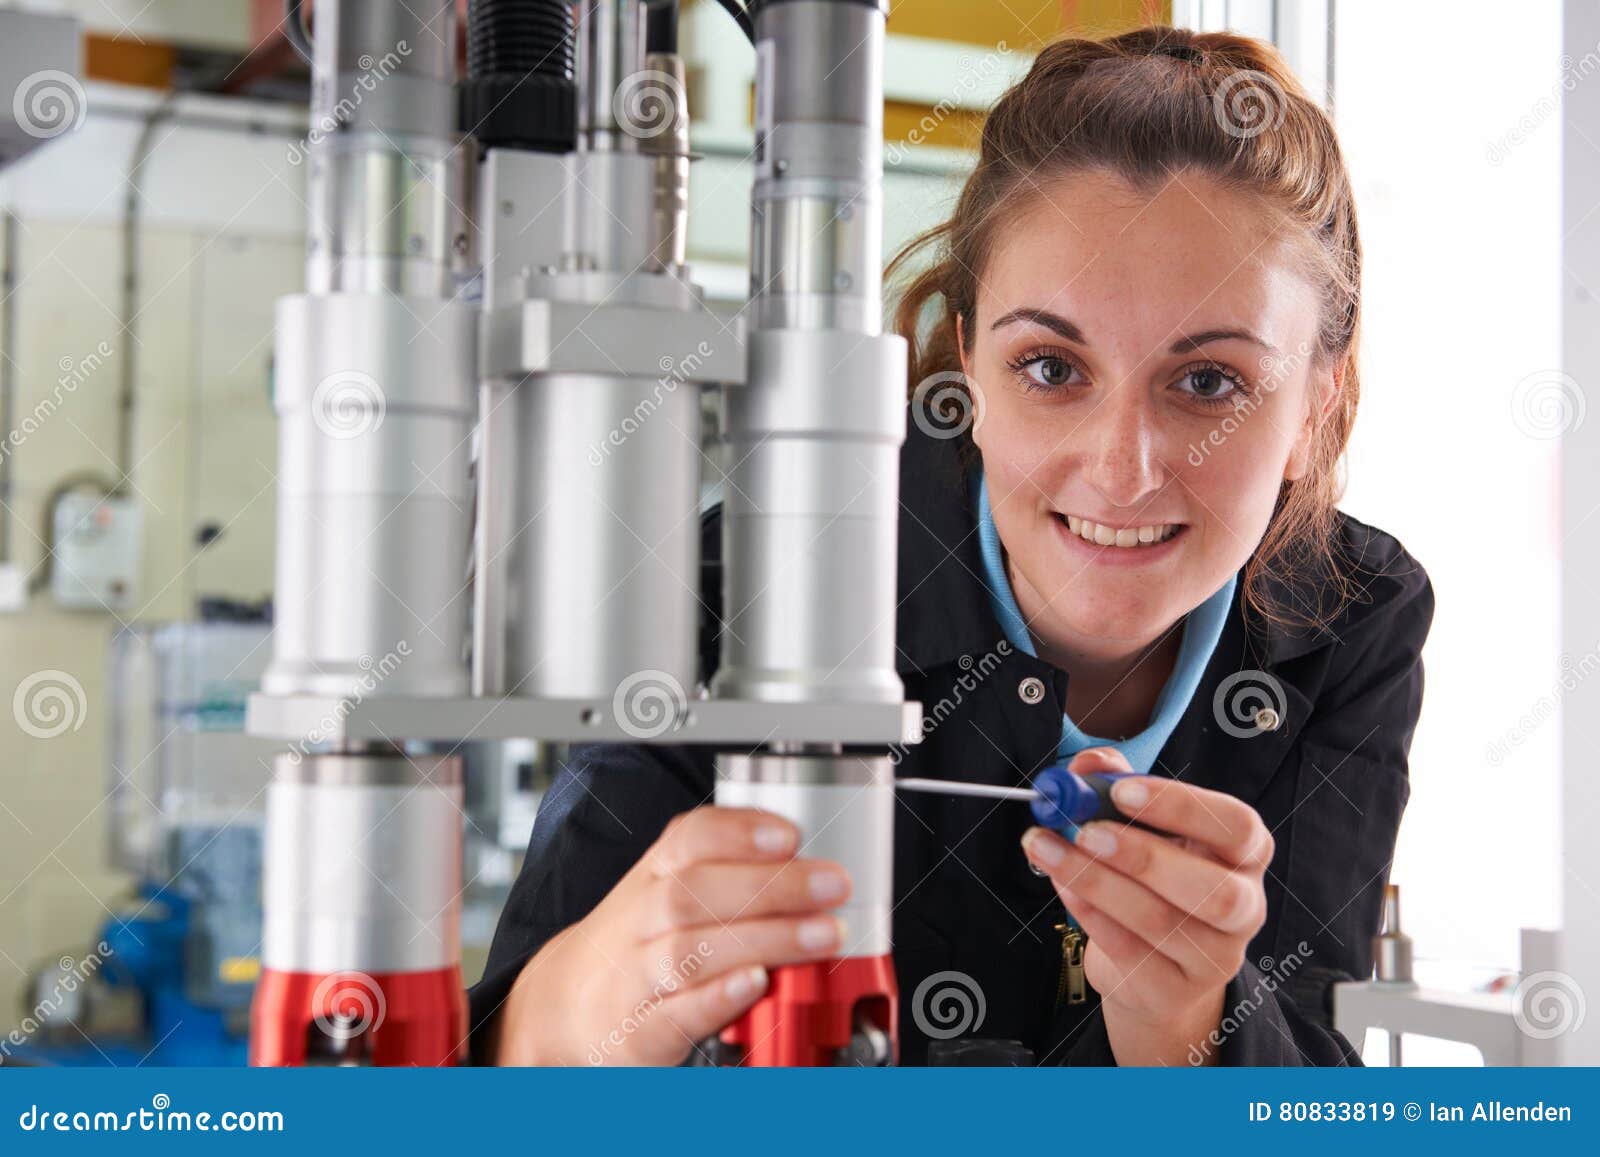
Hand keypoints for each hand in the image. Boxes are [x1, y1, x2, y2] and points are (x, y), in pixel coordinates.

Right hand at [491, 805, 851, 1065]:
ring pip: (690, 951)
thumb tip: (809, 862)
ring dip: (762, 939)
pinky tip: (757, 984)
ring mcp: (633, 978)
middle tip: (833, 885)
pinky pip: (674, 1014)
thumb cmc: (636, 944)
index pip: (687, 840)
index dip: (738, 832)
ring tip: (821, 935)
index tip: (790, 834)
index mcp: (651, 877)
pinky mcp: (637, 1033)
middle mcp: (639, 921)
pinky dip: (716, 998)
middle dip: (771, 886)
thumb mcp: (666, 891)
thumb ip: (727, 871)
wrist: (561, 1006)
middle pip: (695, 893)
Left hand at [1020, 746, 1273, 1065]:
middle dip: (1142, 856)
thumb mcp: (1143, 827)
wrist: (1156, 970)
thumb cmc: (1154, 882)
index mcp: (1245, 854)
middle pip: (1213, 889)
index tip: (1121, 791)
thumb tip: (1088, 763)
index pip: (1236, 827)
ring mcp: (1215, 957)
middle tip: (1084, 831)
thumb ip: (1117, 786)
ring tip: (1049, 851)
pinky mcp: (1175, 991)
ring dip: (1096, 882)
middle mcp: (1244, 907)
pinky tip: (1063, 888)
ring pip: (1162, 922)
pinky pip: (1131, 954)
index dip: (1181, 807)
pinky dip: (1090, 916)